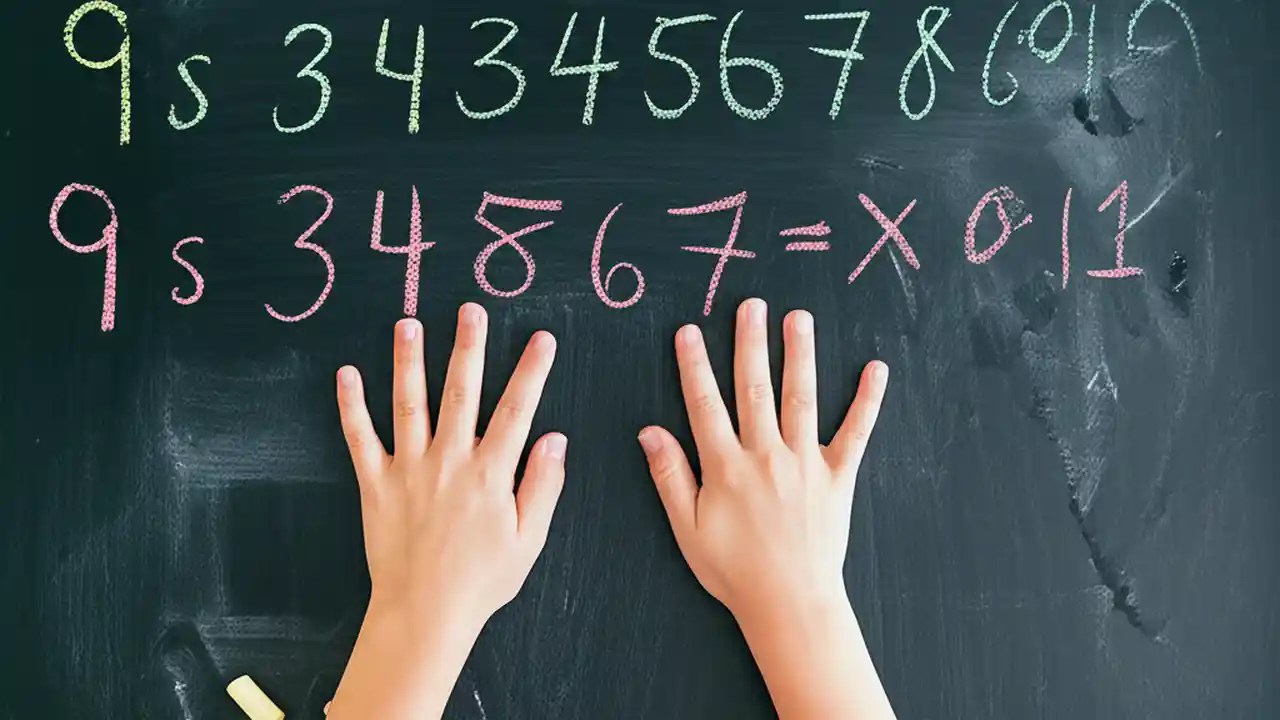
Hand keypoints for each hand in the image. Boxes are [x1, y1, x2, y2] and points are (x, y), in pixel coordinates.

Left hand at [328, 304, 564, 719]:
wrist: (424, 613)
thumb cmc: (481, 581)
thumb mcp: (529, 539)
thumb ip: (542, 485)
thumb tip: (555, 439)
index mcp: (491, 473)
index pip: (516, 410)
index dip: (531, 371)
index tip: (542, 339)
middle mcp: (450, 461)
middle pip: (461, 392)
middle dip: (468, 347)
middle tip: (470, 310)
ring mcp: (409, 469)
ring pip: (410, 403)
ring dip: (409, 360)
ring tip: (409, 322)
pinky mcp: (376, 484)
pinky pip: (361, 438)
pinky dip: (352, 406)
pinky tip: (347, 374)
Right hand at [639, 298, 893, 718]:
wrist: (789, 602)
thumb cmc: (734, 571)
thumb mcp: (687, 528)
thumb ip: (670, 475)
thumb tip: (650, 431)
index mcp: (726, 466)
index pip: (705, 403)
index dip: (694, 365)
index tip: (689, 331)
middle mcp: (766, 455)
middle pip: (755, 387)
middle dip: (750, 342)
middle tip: (750, 305)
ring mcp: (805, 463)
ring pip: (801, 398)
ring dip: (799, 354)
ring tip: (798, 318)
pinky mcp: (838, 476)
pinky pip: (856, 432)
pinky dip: (867, 400)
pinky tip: (875, 369)